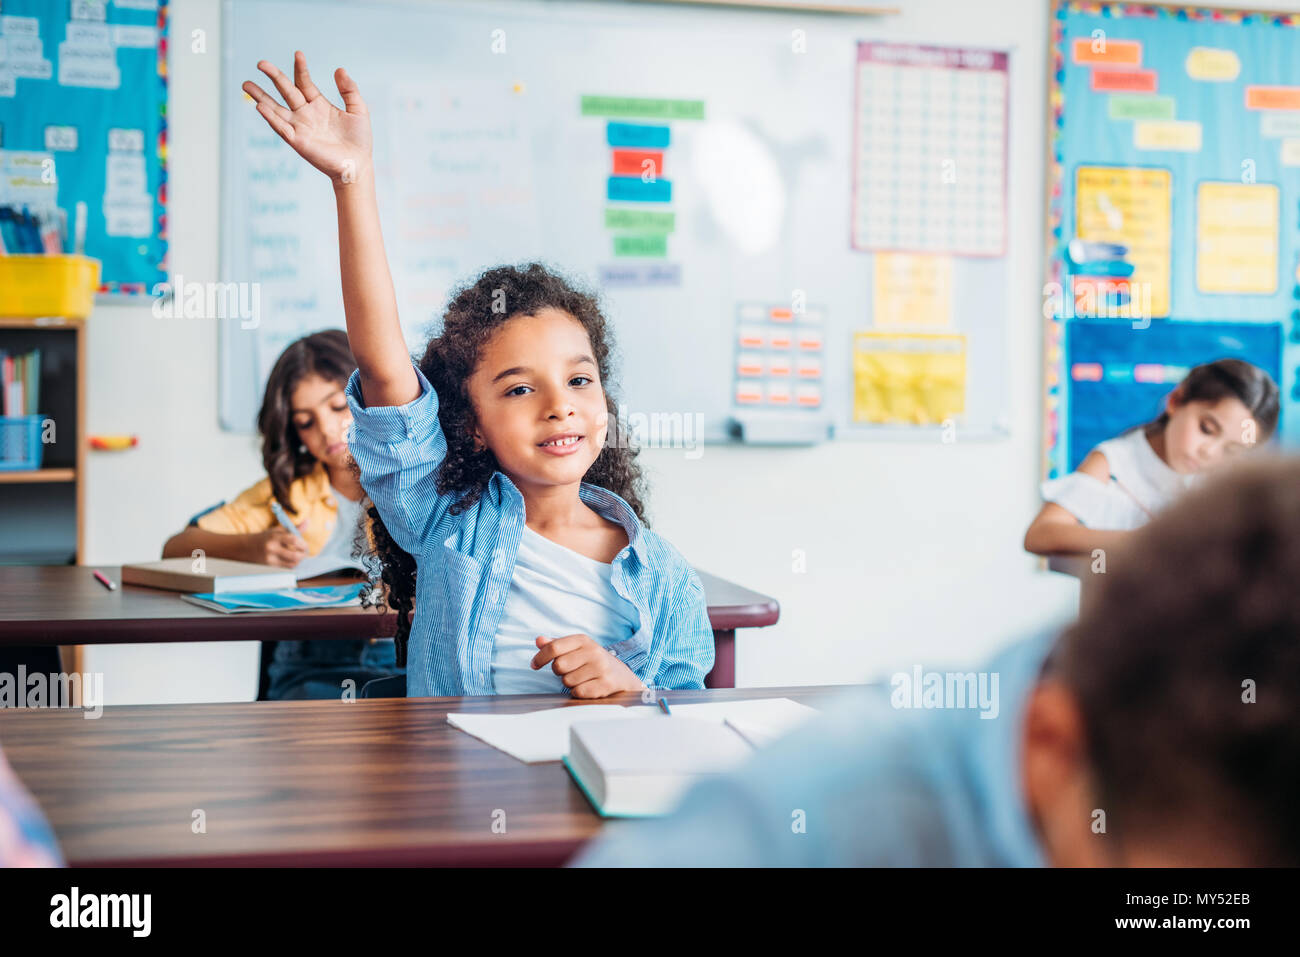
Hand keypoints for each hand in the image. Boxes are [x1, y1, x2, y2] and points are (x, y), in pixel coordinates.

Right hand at [241, 51, 372, 185]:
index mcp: (318, 104)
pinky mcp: (298, 141)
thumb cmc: (359, 140)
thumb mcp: (358, 109)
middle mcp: (305, 114)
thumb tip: (339, 69)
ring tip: (246, 84)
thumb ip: (349, 89)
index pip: (304, 82)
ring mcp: (300, 127)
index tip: (298, 54)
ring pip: (276, 109)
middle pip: (286, 91)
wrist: (358, 165)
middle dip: (274, 76)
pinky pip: (281, 128)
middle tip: (260, 63)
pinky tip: (260, 107)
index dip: (300, 68)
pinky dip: (270, 118)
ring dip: (261, 97)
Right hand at [247, 523, 309, 567]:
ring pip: (292, 563)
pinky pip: (287, 568)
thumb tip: (308, 521)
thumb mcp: (278, 531)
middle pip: (295, 555)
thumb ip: (294, 528)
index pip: (293, 540)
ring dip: (299, 560)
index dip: (303, 543)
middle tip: (305, 552)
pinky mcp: (270, 567)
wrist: (246, 548)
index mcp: (274, 537)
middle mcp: (272, 548)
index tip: (305, 545)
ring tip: (299, 555)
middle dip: (303, 554)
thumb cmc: (266, 538)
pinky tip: (292, 560)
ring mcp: (270, 559)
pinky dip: (292, 564)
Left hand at [531, 634, 644, 698]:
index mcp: (583, 640)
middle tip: (569, 672)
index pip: (554, 647)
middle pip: (558, 666)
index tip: (534, 665)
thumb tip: (538, 640)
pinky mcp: (605, 684)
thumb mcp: (577, 649)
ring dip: (571, 684)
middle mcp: (593, 651)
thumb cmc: (593, 662)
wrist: (622, 676)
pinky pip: (578, 692)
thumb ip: (556, 645)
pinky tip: (588, 687)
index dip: (540, 657)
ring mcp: (601, 668)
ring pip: (567, 681)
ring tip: (582, 679)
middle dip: (559, 672)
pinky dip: (579, 692)